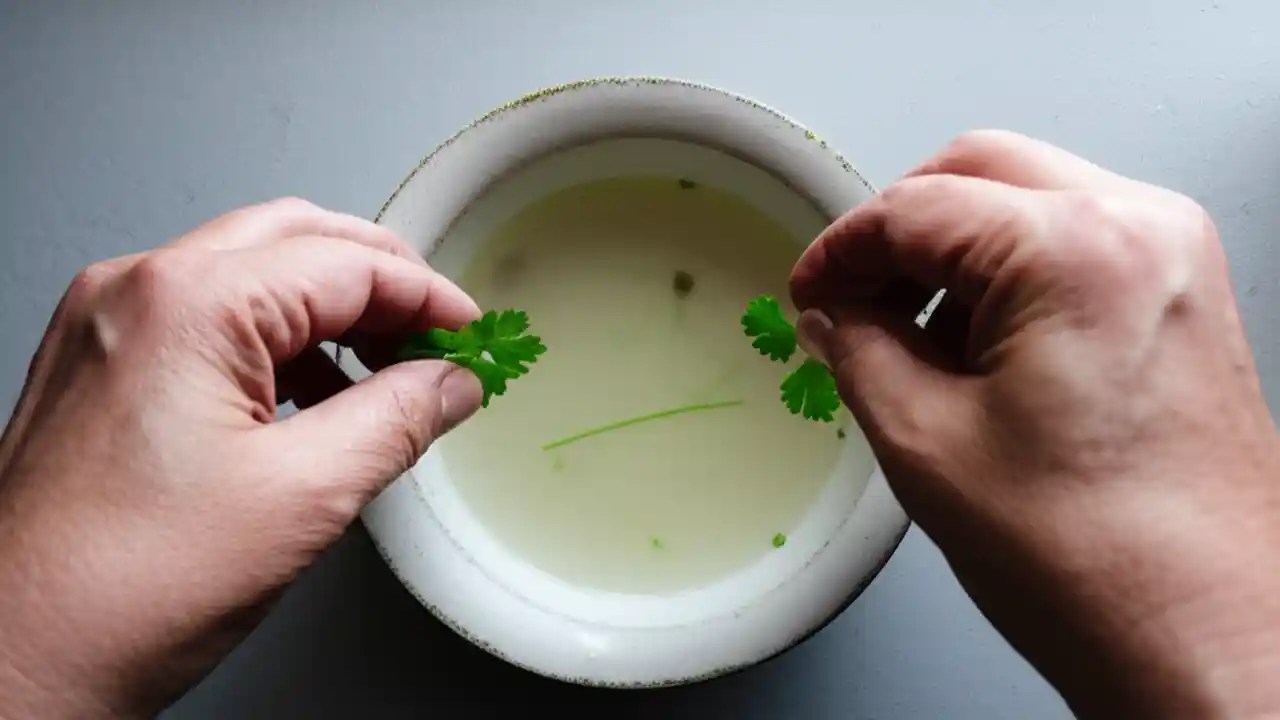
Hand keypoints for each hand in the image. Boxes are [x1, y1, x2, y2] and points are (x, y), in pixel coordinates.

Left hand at [0, 199, 481, 716]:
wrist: (11, 661)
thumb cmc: (122, 590)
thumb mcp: (304, 498)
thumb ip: (396, 420)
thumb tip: (449, 383)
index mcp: (189, 304)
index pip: (345, 264)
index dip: (427, 298)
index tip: (470, 335)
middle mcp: (136, 292)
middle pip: (296, 240)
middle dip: (380, 283)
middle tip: (437, 338)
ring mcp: (107, 324)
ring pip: (249, 271)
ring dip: (329, 310)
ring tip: (386, 374)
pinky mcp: (97, 365)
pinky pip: (205, 317)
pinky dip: (275, 340)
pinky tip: (314, 397)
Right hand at [791, 131, 1279, 717]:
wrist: (1209, 636)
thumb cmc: (1102, 563)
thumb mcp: (927, 444)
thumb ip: (861, 353)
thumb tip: (836, 318)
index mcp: (1078, 252)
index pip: (920, 207)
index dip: (843, 250)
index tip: (811, 291)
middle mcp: (1143, 232)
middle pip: (980, 171)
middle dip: (899, 231)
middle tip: (851, 298)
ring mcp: (1176, 263)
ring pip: (1030, 201)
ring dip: (954, 252)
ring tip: (908, 336)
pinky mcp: (1184, 301)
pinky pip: (1076, 245)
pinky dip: (1010, 275)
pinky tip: (972, 346)